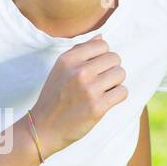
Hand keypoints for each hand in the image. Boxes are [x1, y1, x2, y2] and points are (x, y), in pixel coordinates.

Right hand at [30, 36, 125, 156]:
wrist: (44, 127)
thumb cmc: (54, 97)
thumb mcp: (60, 69)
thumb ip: (80, 51)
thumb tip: (101, 37)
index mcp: (68, 59)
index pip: (102, 45)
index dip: (102, 57)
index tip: (95, 68)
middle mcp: (79, 71)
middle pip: (114, 58)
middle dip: (110, 69)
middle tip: (100, 81)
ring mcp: (89, 89)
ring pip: (120, 74)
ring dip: (115, 83)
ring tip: (102, 91)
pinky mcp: (97, 107)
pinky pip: (122, 92)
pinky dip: (117, 96)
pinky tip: (106, 100)